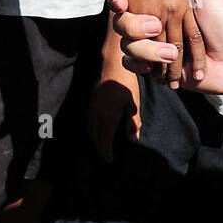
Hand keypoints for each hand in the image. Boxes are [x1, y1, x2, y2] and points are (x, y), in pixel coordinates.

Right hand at [87, 19, 142, 159]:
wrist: (113, 63)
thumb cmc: (126, 83)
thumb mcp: (133, 104)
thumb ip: (132, 123)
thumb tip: (132, 139)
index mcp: (106, 117)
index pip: (104, 140)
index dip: (106, 152)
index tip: (110, 160)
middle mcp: (95, 113)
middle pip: (94, 136)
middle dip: (99, 148)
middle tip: (106, 155)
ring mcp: (92, 106)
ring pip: (89, 128)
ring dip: (95, 138)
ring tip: (102, 144)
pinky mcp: (91, 99)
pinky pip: (89, 119)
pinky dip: (93, 128)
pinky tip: (99, 128)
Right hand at [110, 0, 222, 97]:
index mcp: (165, 4)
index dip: (118, 0)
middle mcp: (156, 23)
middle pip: (124, 23)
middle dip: (133, 27)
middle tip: (154, 28)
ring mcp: (154, 46)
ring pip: (128, 46)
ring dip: (146, 50)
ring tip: (172, 55)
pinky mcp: (155, 68)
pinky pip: (133, 65)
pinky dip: (143, 65)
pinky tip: (156, 67)